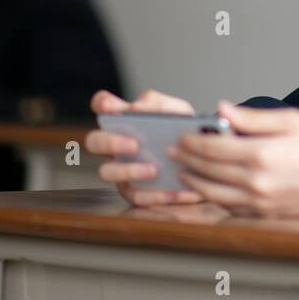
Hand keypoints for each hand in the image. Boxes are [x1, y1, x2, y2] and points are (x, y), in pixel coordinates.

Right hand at [86, 89, 206, 207]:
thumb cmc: (185, 133)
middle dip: (109, 142)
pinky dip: (154, 194)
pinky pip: (135, 196)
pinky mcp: (133, 192)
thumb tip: (137, 107)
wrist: (204, 162)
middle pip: (94, 141)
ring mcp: (121, 169)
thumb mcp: (179, 113)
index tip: (108, 106)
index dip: (101, 104)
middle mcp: (116, 144)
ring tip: (155, 170)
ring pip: (106, 172)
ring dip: (129, 170)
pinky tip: (173, 191)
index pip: (102, 105)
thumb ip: (159, 104)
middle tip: (135, 144)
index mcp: (125, 119)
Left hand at [167, 102, 298, 217]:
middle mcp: (257, 182)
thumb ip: (253, 118)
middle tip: (175, 150)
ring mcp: (260, 203)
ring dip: (193, 181)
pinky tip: (206, 187)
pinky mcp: (265, 215)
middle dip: (187, 159)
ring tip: (183, 170)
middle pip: (207, 170)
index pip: (212, 148)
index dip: (192, 141)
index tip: (182, 135)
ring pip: (212, 193)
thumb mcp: (292, 121)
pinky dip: (212, 197)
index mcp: (262, 154)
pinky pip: (229, 207)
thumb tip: (222, 109)